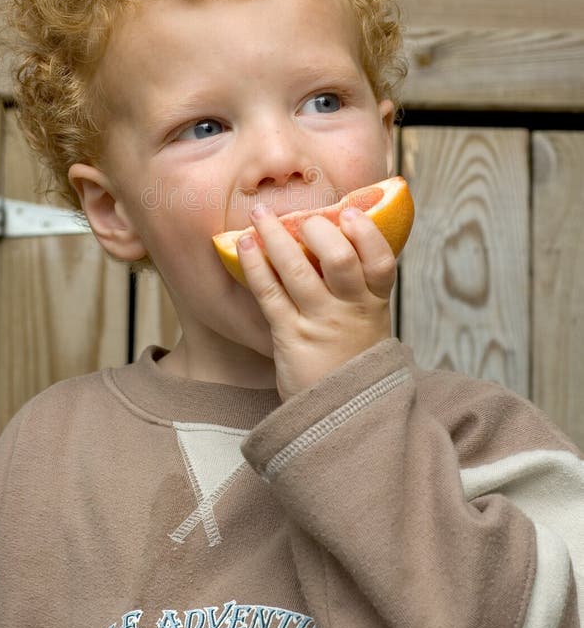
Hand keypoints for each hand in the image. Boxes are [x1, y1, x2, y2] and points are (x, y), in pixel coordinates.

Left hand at [237, 205, 395, 400]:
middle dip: (318, 229)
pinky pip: (269, 293)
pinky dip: (255, 264)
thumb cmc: (351, 358)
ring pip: (297, 270)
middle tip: (303, 216)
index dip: (367, 233)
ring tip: (259, 214)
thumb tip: (336, 233)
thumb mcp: (369, 322)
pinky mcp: (289, 336)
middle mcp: (351, 310)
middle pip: (339, 260)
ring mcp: (319, 323)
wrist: (341, 416)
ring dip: (275, 236)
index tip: (350, 211)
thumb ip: (359, 285)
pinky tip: (245, 244)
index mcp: (376, 303)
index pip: (382, 262)